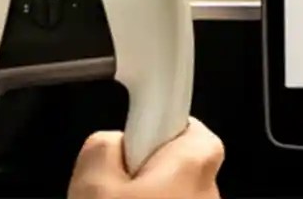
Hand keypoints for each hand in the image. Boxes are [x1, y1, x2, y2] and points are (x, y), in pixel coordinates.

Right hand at [68, 117, 223, 198]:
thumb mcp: (92, 183)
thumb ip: (102, 144)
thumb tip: (108, 143)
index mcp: (194, 161)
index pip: (178, 112)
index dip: (145, 119)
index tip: (132, 125)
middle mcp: (210, 187)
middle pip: (172, 154)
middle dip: (142, 164)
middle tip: (113, 185)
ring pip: (170, 187)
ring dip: (147, 193)